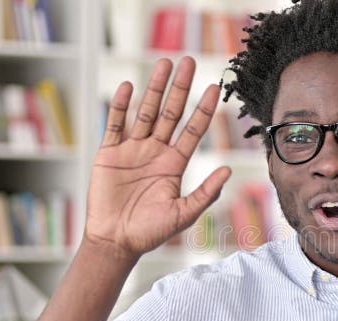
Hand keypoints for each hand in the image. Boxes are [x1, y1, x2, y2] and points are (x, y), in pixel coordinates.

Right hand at [85, 57, 230, 258]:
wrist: (115, 241)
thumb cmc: (150, 232)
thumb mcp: (184, 213)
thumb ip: (206, 193)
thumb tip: (228, 170)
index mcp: (174, 163)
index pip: (193, 130)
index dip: (203, 109)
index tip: (213, 88)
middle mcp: (155, 151)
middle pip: (170, 113)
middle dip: (180, 88)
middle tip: (189, 62)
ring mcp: (132, 150)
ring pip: (145, 112)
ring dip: (154, 88)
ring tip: (164, 64)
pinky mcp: (109, 153)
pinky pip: (116, 125)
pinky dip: (121, 106)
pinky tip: (129, 87)